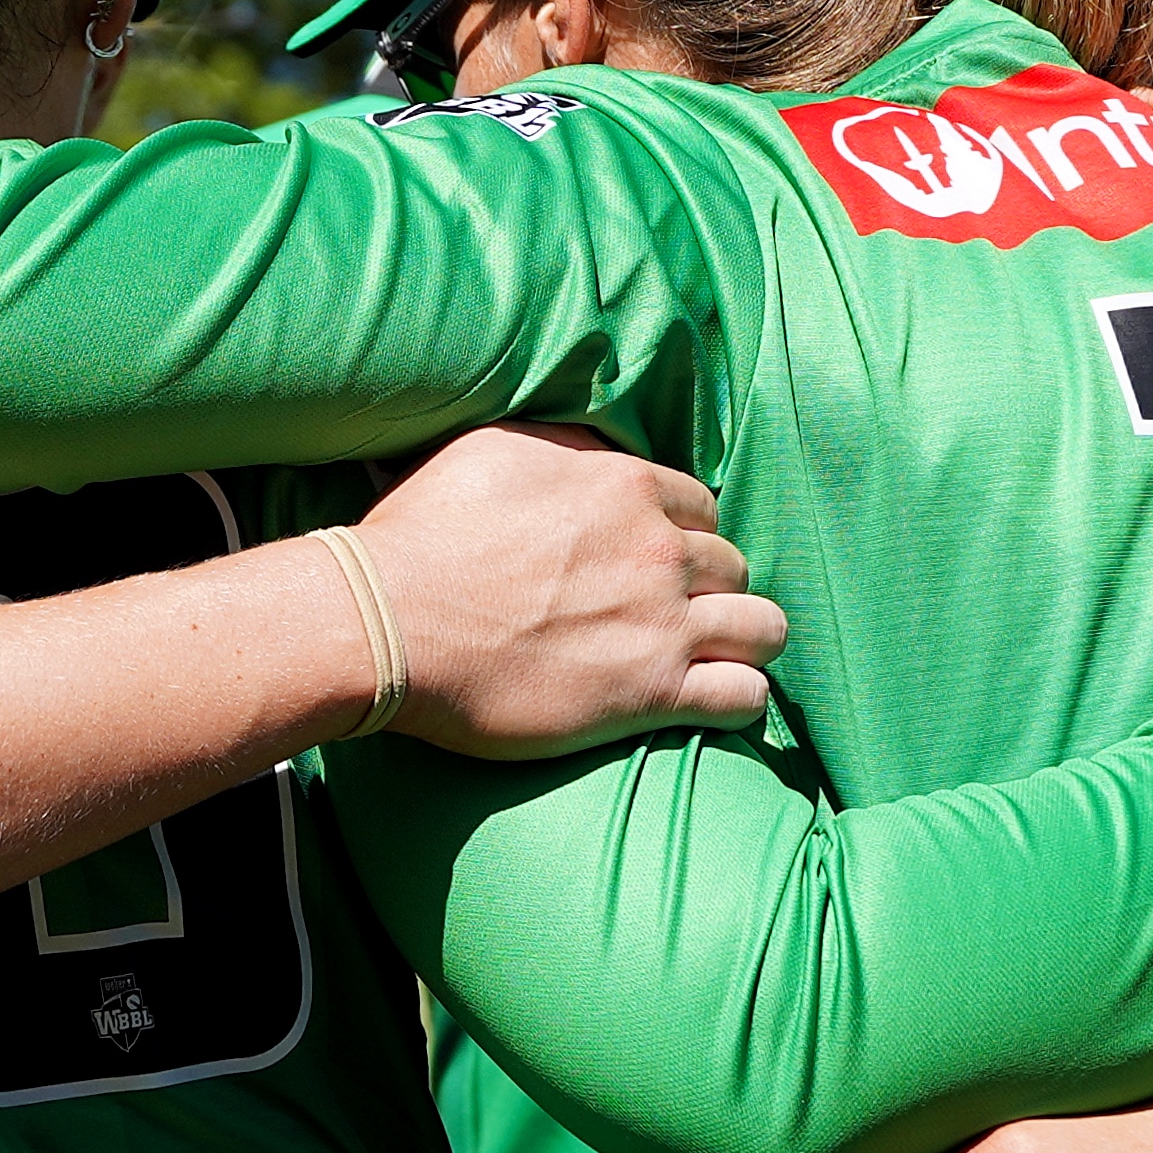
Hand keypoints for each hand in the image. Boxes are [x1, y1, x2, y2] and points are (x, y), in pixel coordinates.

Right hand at [343, 425, 786, 756]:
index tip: (654, 564)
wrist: (389, 623)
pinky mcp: (651, 693)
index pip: (701, 508)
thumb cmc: (420, 537)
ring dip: (743, 641)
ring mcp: (662, 623)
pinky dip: (741, 700)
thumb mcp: (489, 451)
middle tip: (670, 615)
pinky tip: (715, 703)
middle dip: (711, 588)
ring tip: (715, 659)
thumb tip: (582, 452)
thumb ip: (559, 450)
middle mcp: (659, 550)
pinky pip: (745, 697)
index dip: (683, 537)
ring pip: (763, 628)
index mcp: (626, 486)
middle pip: (734, 565)